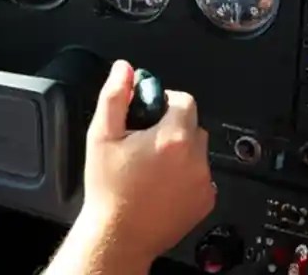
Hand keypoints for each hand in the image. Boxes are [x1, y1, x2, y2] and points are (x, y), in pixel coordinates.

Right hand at [78, 59, 214, 265]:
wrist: (119, 236)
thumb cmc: (109, 190)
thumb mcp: (101, 136)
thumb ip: (115, 96)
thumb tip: (124, 70)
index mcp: (173, 138)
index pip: (185, 100)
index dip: (165, 102)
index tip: (149, 114)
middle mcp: (195, 159)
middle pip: (192, 125)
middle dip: (171, 127)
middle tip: (145, 142)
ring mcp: (204, 182)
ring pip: (198, 151)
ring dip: (180, 152)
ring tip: (152, 167)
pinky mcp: (206, 201)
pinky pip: (201, 176)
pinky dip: (186, 176)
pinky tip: (162, 185)